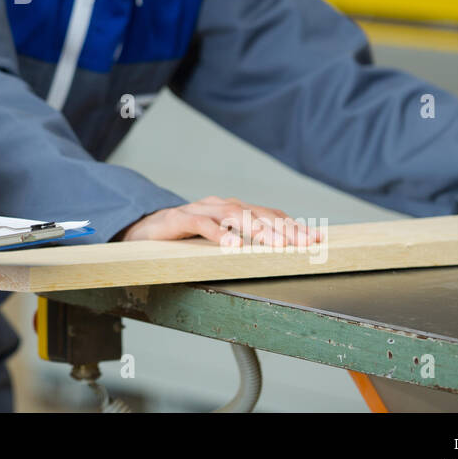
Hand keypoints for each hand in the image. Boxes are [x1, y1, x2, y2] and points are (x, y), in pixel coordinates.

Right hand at [116, 196, 319, 246]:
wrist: (142, 228)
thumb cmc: (184, 237)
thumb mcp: (218, 239)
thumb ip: (243, 241)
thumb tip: (280, 253)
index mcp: (233, 209)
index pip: (269, 214)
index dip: (293, 225)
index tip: (315, 239)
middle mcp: (219, 204)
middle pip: (257, 213)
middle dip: (283, 228)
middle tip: (304, 243)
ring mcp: (199, 209)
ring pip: (233, 215)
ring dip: (257, 230)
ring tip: (276, 245)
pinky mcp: (177, 219)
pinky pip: (201, 224)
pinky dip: (218, 234)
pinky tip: (232, 245)